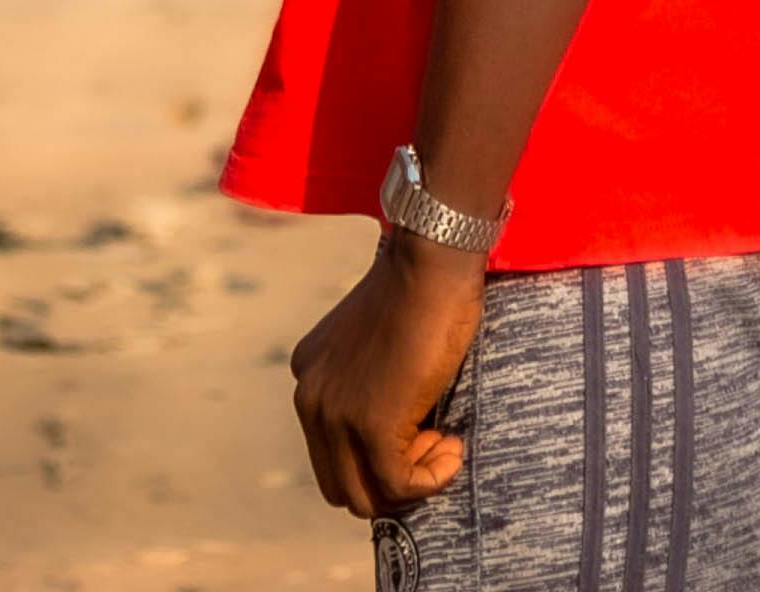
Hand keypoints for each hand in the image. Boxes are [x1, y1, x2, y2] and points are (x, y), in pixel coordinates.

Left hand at [289, 231, 486, 517]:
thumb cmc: (418, 292)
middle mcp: (309, 398)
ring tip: (445, 442)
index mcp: (307, 375)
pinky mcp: (372, 426)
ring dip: (412, 481)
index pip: (331, 452)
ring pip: (365, 496)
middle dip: (390, 479)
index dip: (377, 454)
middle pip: (341, 484)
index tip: (421, 427)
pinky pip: (399, 485)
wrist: (431, 262)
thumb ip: (368, 384)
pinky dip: (431, 479)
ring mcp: (336, 415)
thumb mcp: (374, 344)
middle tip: (432, 441)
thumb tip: (398, 438)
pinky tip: (453, 446)